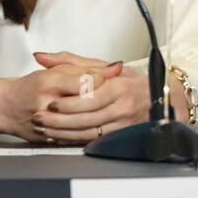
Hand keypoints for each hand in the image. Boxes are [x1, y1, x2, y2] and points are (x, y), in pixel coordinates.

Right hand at [0, 61, 122, 142]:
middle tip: (111, 95)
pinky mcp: (48, 137)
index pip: (86, 82)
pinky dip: (88, 130)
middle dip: (103, 99)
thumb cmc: (32, 86)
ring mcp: (47, 122)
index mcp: (50, 82)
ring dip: (98, 116)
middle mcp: (47, 102)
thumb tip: (115, 67)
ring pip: (84, 123)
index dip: (101, 80)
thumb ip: (87, 67)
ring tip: (105, 109)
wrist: (6, 106)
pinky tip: (94, 124)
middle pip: (87, 103)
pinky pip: (75, 136)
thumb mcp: (58, 70)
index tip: (107, 79)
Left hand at [31, 51, 151, 143]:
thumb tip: (42, 57)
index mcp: (118, 86)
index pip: (91, 97)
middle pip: (87, 117)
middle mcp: (122, 106)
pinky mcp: (120, 136)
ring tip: (44, 129)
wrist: (157, 97)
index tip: (51, 103)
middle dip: (60, 120)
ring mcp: (123, 123)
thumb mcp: (102, 66)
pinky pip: (94, 140)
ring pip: (89, 132)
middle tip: (40, 118)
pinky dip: (74, 140)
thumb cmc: (127, 80)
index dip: (70, 103)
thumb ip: (69, 60)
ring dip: (64, 133)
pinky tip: (59, 137)